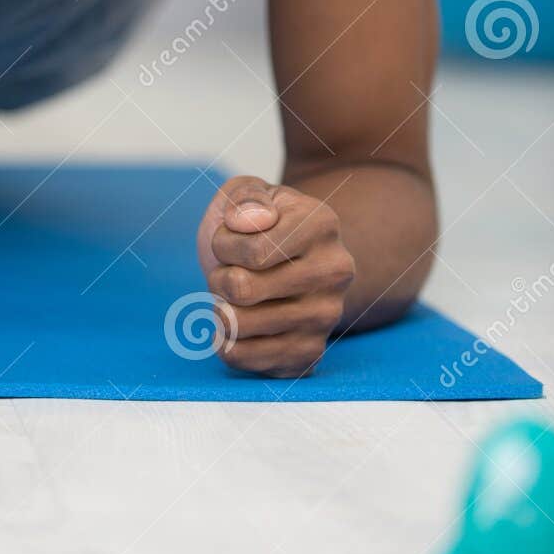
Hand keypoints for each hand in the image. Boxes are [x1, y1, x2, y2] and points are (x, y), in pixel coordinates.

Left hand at [196, 175, 354, 378]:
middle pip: (243, 289)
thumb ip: (246, 197)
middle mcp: (334, 273)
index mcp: (321, 225)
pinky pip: (247, 360)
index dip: (224, 245)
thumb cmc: (259, 226)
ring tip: (236, 298)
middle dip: (219, 277)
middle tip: (230, 272)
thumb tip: (251, 220)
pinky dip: (227, 343)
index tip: (231, 239)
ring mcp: (326, 317)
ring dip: (221, 310)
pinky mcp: (308, 354)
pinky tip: (237, 328)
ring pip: (240, 326)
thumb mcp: (248, 193)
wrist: (287, 263)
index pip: (251, 250)